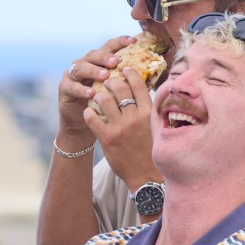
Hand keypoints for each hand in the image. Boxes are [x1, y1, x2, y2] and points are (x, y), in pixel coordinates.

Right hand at [57, 35, 135, 136]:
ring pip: (81, 67)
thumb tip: (151, 73)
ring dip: (94, 70)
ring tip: (105, 76)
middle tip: (116, 62)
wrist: (83, 124)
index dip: (120, 42)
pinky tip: (92, 93)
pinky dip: (82, 89)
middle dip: (106, 57)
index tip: (133, 41)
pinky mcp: (64, 88)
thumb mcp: (116, 92)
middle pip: (94, 54)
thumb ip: (127, 81)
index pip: (110, 47)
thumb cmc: (104, 106)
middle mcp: (85, 63)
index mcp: (99, 61)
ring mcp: (73, 74)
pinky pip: (72, 86)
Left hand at [82, 65, 157, 188]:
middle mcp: (134, 118)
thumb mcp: (155, 126)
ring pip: (103, 99)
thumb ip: (148, 109)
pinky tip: (89, 112)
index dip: (130, 73)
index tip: (124, 69)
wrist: (146, 175)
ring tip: (96, 95)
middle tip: (106, 80)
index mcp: (149, 113)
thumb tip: (143, 91)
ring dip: (97, 94)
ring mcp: (120, 128)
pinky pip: (92, 118)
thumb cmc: (152, 149)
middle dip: (110, 80)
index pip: (138, 84)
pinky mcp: (107, 139)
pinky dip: (89, 112)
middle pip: (119, 87)